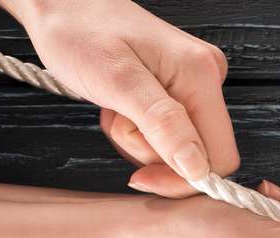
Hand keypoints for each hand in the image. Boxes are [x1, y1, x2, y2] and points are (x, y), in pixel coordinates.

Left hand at [0, 0, 237, 195]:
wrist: (60, 4)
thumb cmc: (78, 31)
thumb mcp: (117, 81)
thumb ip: (163, 125)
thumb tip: (198, 168)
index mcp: (201, 74)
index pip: (219, 157)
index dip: (183, 178)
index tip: (141, 175)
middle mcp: (207, 79)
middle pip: (201, 155)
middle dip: (156, 155)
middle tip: (119, 122)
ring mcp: (195, 84)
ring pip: (181, 148)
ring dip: (141, 142)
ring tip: (116, 108)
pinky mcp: (180, 89)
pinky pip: (170, 133)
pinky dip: (140, 131)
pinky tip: (121, 106)